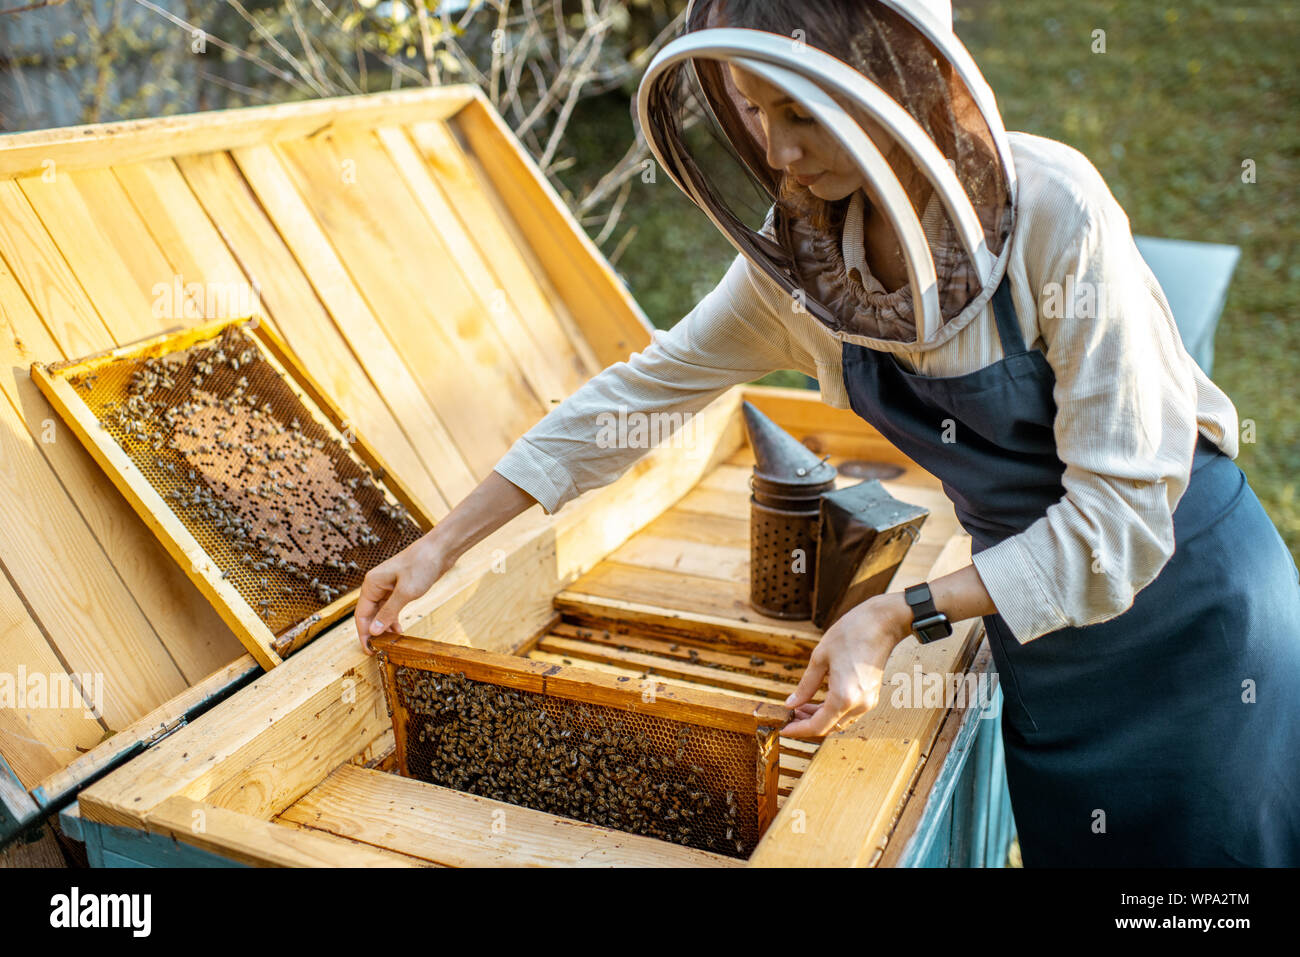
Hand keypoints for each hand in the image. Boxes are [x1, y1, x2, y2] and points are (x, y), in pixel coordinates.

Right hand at [355, 532, 453, 653]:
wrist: (440, 549)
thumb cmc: (422, 565)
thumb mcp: (405, 593)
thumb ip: (388, 613)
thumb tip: (374, 631)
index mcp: (372, 584)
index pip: (361, 614)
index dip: (363, 634)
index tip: (369, 650)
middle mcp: (376, 585)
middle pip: (369, 614)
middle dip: (374, 632)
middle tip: (381, 649)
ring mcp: (388, 586)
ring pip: (380, 611)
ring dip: (384, 626)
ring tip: (391, 642)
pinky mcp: (399, 587)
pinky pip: (391, 607)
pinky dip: (392, 618)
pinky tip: (398, 629)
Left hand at [781, 593, 913, 738]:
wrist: (883, 623)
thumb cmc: (851, 634)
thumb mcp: (820, 658)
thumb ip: (805, 685)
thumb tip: (791, 703)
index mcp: (844, 697)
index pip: (818, 726)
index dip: (798, 730)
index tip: (784, 729)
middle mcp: (859, 705)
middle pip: (829, 727)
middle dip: (807, 724)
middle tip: (789, 716)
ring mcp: (868, 702)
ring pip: (839, 722)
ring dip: (820, 718)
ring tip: (800, 707)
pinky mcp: (872, 695)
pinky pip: (849, 712)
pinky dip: (832, 712)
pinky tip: (818, 701)